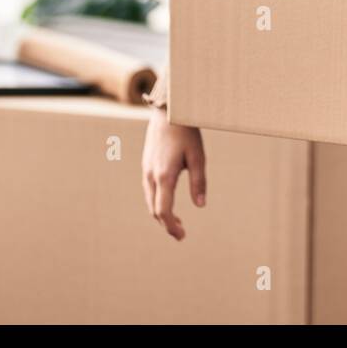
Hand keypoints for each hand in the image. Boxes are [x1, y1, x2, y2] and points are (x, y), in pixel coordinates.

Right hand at [142, 106, 205, 240]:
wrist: (167, 111)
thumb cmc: (186, 132)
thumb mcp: (198, 156)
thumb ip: (199, 182)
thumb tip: (201, 205)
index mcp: (164, 176)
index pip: (163, 211)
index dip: (172, 227)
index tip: (182, 236)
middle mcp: (151, 175)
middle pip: (154, 209)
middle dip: (167, 224)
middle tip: (181, 233)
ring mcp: (146, 170)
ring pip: (150, 201)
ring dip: (161, 214)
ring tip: (176, 220)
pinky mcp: (146, 164)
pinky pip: (148, 190)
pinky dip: (157, 202)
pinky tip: (168, 200)